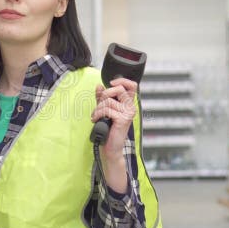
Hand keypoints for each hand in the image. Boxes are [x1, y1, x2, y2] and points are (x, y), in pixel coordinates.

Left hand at [91, 78, 137, 192]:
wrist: (110, 147)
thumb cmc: (108, 129)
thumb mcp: (104, 110)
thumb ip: (102, 98)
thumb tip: (99, 85)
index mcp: (128, 103)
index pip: (132, 85)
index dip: (121, 80)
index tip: (111, 84)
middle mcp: (131, 107)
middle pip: (118, 89)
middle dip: (104, 95)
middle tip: (99, 105)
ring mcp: (128, 113)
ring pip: (109, 100)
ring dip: (98, 108)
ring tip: (96, 116)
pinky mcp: (123, 120)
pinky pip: (107, 110)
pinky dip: (98, 114)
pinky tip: (96, 120)